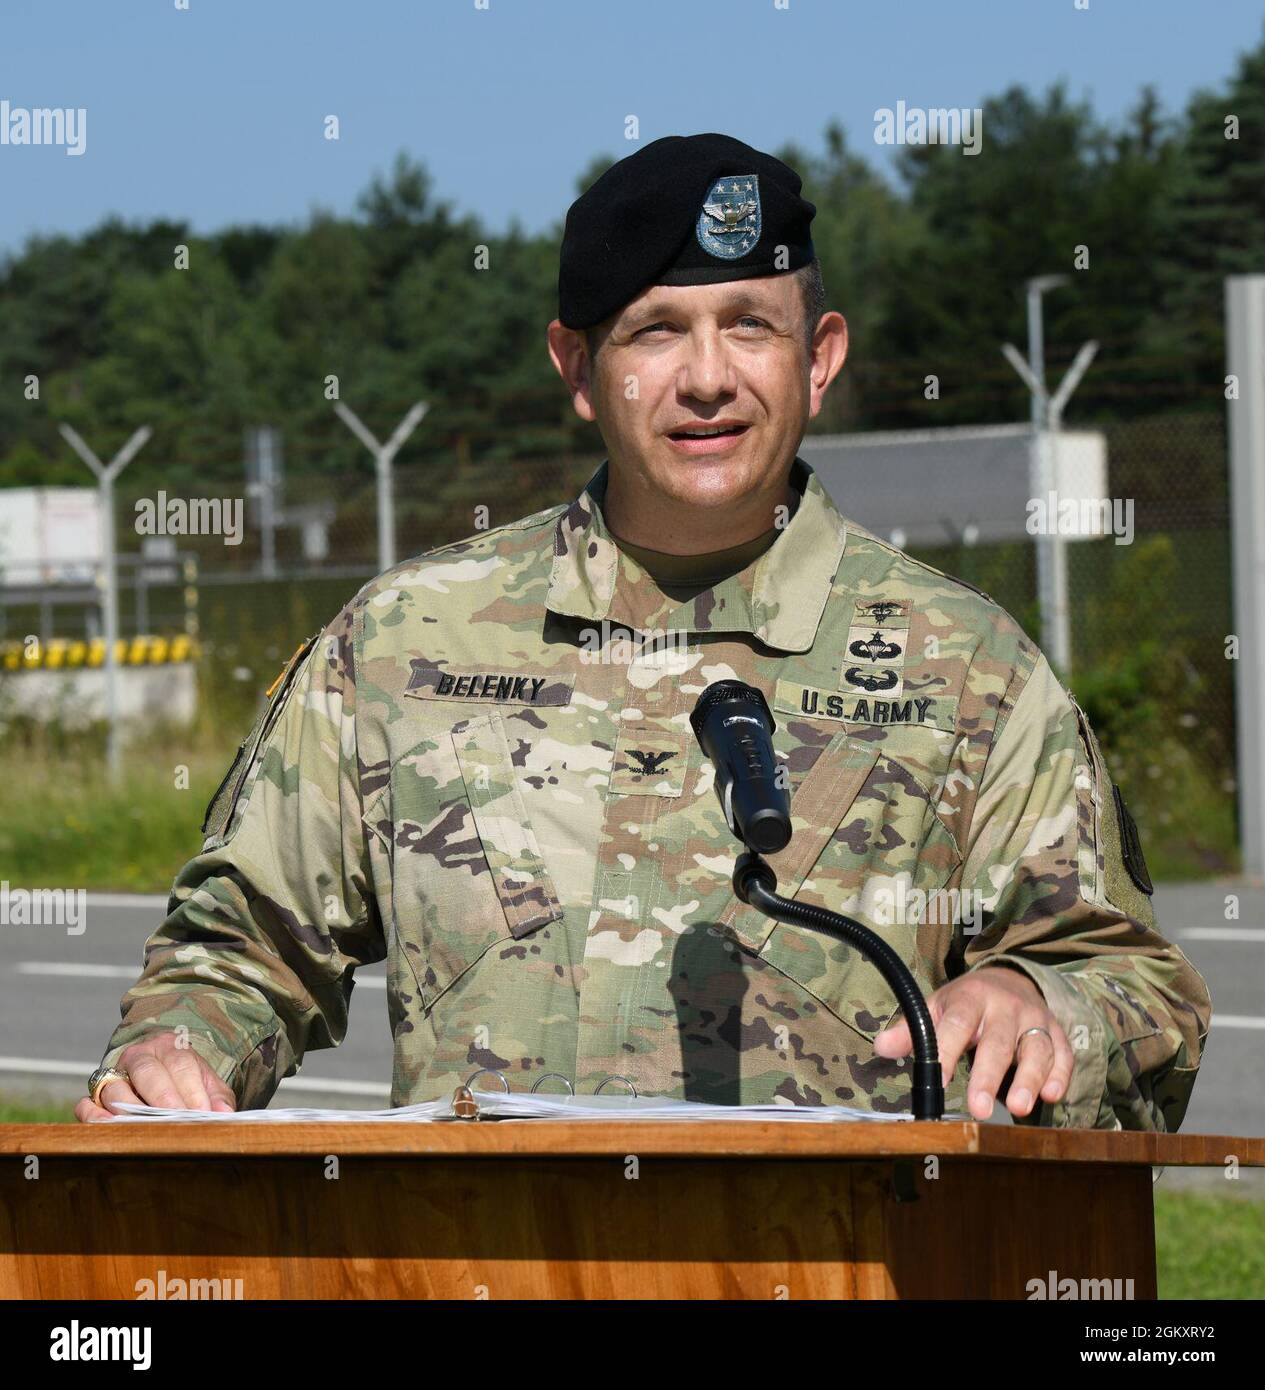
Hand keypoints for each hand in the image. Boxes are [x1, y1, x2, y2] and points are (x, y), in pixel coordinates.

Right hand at [74, 1034, 236, 1121]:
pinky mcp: (94, 1097)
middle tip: (177, 1120)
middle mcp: (138, 1057)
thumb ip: (217, 1097)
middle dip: (163, 1099)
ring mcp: (113, 1076)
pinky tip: (109, 1128)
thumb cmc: (186, 1081)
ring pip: (115, 1088)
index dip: (191, 1090)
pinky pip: (86, 1105)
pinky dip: (93, 1117)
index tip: (202, 1113)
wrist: (159, 1071)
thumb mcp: (206, 1083)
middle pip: (148, 1073)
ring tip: (146, 1130)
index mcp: (170, 1047)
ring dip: (131, 1111)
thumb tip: (224, 1114)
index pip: (181, 1064)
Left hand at [873, 966, 1073, 1119]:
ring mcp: (1034, 1018)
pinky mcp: (1056, 1032)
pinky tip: (1052, 1095)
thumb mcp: (936, 1007)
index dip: (948, 1051)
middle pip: (998, 1042)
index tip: (940, 1082)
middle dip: (989, 1076)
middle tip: (979, 1109)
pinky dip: (1061, 1074)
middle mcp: (1005, 1006)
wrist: (1009, 979)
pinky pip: (1063, 1053)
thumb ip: (912, 1029)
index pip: (958, 1024)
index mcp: (971, 997)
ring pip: (1035, 1048)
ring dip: (1029, 1079)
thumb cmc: (966, 1002)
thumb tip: (881, 1048)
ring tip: (1019, 1108)